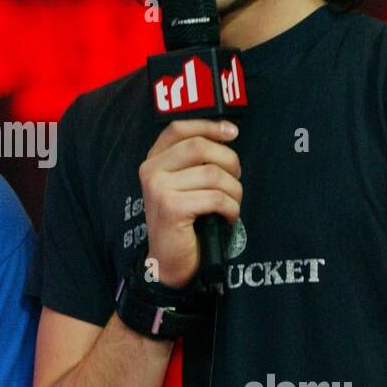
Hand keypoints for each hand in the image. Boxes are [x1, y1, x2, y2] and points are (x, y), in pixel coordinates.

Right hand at [138, 119, 241, 288]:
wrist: (168, 260)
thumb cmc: (183, 221)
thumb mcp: (183, 184)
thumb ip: (195, 161)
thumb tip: (227, 134)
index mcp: (153, 161)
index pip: (179, 129)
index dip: (208, 126)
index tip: (232, 133)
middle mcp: (151, 171)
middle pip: (200, 147)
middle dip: (229, 161)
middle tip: (235, 180)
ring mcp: (158, 189)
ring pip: (213, 174)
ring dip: (234, 191)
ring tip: (231, 204)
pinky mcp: (171, 207)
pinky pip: (215, 197)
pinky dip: (230, 208)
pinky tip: (227, 217)